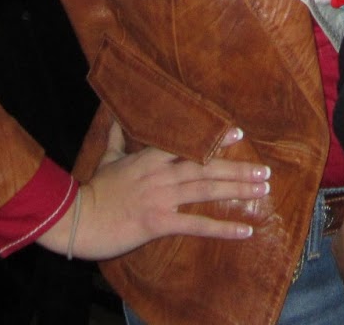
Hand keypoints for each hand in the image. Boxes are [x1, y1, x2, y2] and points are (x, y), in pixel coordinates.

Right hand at [50, 122, 269, 260]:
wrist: (77, 218)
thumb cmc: (94, 189)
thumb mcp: (107, 157)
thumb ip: (116, 136)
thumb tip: (114, 112)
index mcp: (150, 158)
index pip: (189, 144)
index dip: (215, 140)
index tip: (240, 135)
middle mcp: (161, 174)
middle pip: (207, 168)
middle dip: (238, 169)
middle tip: (265, 171)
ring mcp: (162, 197)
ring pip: (207, 190)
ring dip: (237, 190)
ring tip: (262, 190)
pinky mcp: (159, 222)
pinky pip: (197, 225)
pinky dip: (223, 228)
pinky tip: (244, 230)